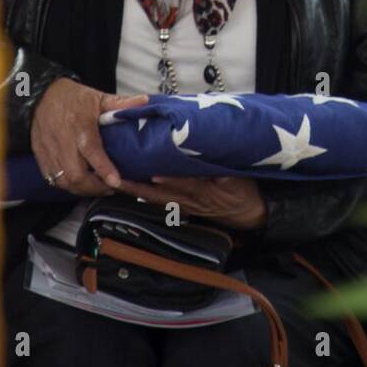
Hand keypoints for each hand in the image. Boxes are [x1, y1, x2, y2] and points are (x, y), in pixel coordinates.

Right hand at [30, 79, 147, 195]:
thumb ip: (121, 104)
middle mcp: (63, 140)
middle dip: (95, 186)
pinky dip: (68, 186)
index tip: (116, 181)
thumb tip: (145, 102)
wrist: (40, 96)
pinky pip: (53, 180)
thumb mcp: (98, 98)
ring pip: (64, 181)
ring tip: (98, 187)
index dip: (103, 168)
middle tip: (111, 187)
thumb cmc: (72, 99)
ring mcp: (50, 151)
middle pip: (76, 173)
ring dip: (83, 189)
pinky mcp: (41, 158)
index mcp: (79, 124)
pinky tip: (81, 183)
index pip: (91, 149)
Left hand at [117, 176, 266, 231]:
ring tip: (115, 181)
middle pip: (158, 195)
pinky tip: (132, 187)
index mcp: (204, 193)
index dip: (170, 180)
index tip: (154, 174)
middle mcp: (188, 202)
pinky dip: (144, 193)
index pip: (185, 186)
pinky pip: (159, 201)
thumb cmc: (243, 193)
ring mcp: (183, 205)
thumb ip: (220, 168)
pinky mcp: (182, 206)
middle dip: (137, 187)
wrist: (250, 213)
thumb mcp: (236, 179)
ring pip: (155, 199)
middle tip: (116, 179)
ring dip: (135, 191)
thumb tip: (204, 153)